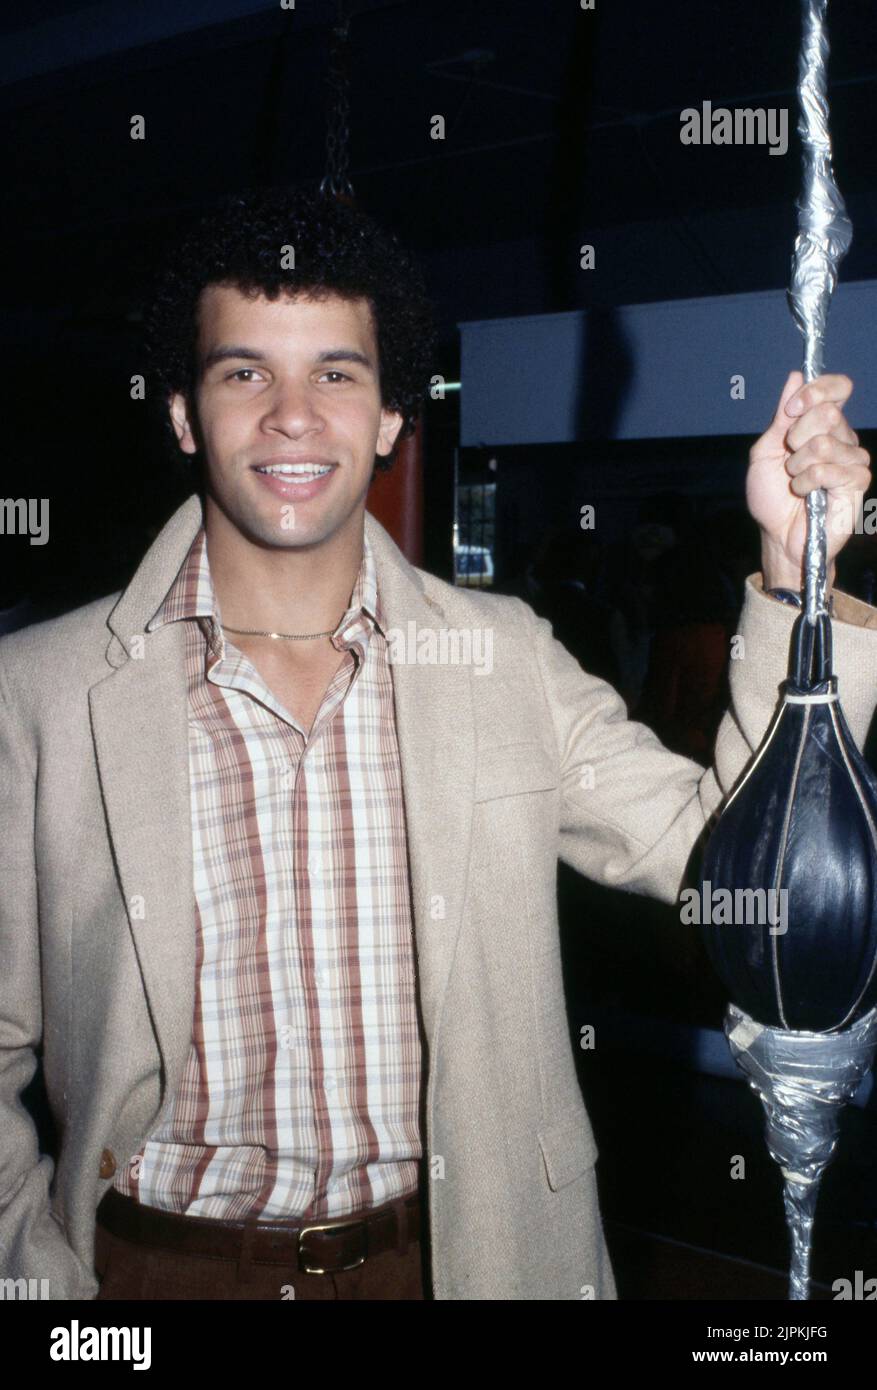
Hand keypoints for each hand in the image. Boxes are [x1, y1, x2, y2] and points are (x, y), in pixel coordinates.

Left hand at [746, 370, 870, 590]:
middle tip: (789, 460)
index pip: (837, 388)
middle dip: (796, 437)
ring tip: (796, 481)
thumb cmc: (772, 497)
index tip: (790, 411)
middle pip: (827, 412)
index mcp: (822, 425)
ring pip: (824, 442)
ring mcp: (853, 459)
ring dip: (798, 466)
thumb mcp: (766, 452)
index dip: (816, 391)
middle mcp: (842, 437)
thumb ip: (781, 417)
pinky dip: (807, 482)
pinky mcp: (858, 482)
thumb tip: (796, 377)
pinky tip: (806, 493)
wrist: (778, 535)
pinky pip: (828, 469)